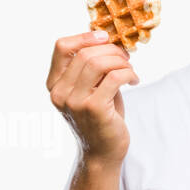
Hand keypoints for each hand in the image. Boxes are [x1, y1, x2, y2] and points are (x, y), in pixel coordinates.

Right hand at [47, 30, 138, 164]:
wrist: (103, 152)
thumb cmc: (100, 118)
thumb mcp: (89, 89)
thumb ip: (90, 68)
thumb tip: (105, 39)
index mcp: (54, 84)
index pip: (61, 47)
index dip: (85, 37)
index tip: (105, 37)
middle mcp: (60, 92)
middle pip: (85, 53)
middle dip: (111, 50)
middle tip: (126, 57)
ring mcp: (75, 101)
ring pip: (98, 63)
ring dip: (120, 62)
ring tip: (130, 70)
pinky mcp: (94, 108)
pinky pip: (114, 77)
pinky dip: (128, 74)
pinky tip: (134, 80)